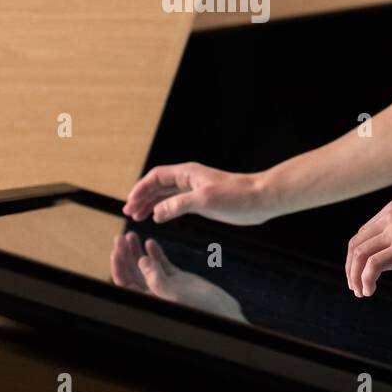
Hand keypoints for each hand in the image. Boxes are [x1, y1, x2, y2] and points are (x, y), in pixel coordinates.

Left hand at [109, 231, 246, 321]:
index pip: (125, 282)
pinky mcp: (177, 280)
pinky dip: (155, 253)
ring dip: (137, 251)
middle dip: (125, 254)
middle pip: (132, 272)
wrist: (224, 313)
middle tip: (122, 236)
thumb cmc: (201, 309)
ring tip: (132, 235)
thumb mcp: (176, 294)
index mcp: (148, 300)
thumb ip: (156, 278)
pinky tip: (150, 242)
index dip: (118, 265)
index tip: (116, 248)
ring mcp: (165, 286)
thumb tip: (141, 261)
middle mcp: (153, 294)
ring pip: (145, 266)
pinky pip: (162, 264)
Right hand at [121, 162, 275, 225]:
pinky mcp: (203, 202)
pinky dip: (164, 209)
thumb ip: (178, 205)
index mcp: (188, 173)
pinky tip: (159, 218)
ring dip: (151, 203)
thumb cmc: (238, 196)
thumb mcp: (205, 200)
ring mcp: (195, 190)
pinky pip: (176, 203)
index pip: (156, 177)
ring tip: (138, 216)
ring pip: (166, 194)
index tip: (130, 203)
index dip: (141, 189)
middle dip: (142, 197)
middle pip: (158, 185)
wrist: (261, 199)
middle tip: (129, 212)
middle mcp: (189, 179)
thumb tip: (156, 213)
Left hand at [345, 198, 391, 296]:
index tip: (360, 273)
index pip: (362, 235)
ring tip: (360, 292)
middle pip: (356, 244)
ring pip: (359, 255)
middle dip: (351, 268)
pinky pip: (372, 265)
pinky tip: (369, 291)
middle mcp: (389, 218)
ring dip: (355, 276)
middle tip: (355, 287)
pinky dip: (365, 279)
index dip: (356, 256)